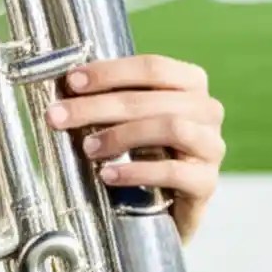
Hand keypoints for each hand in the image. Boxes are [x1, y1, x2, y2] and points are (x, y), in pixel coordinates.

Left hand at [45, 54, 223, 242]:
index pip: (153, 67)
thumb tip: (67, 84)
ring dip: (120, 135)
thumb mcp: (133, 116)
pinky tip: (108, 175)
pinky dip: (136, 171)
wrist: (169, 204)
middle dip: (98, 106)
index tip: (72, 82)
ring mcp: (211, 146)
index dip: (110, 72)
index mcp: (191, 83)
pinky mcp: (206, 182)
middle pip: (151, 99)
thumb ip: (113, 96)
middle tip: (59, 116)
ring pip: (169, 128)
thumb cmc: (147, 148)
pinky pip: (173, 171)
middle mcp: (207, 109)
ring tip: (87, 148)